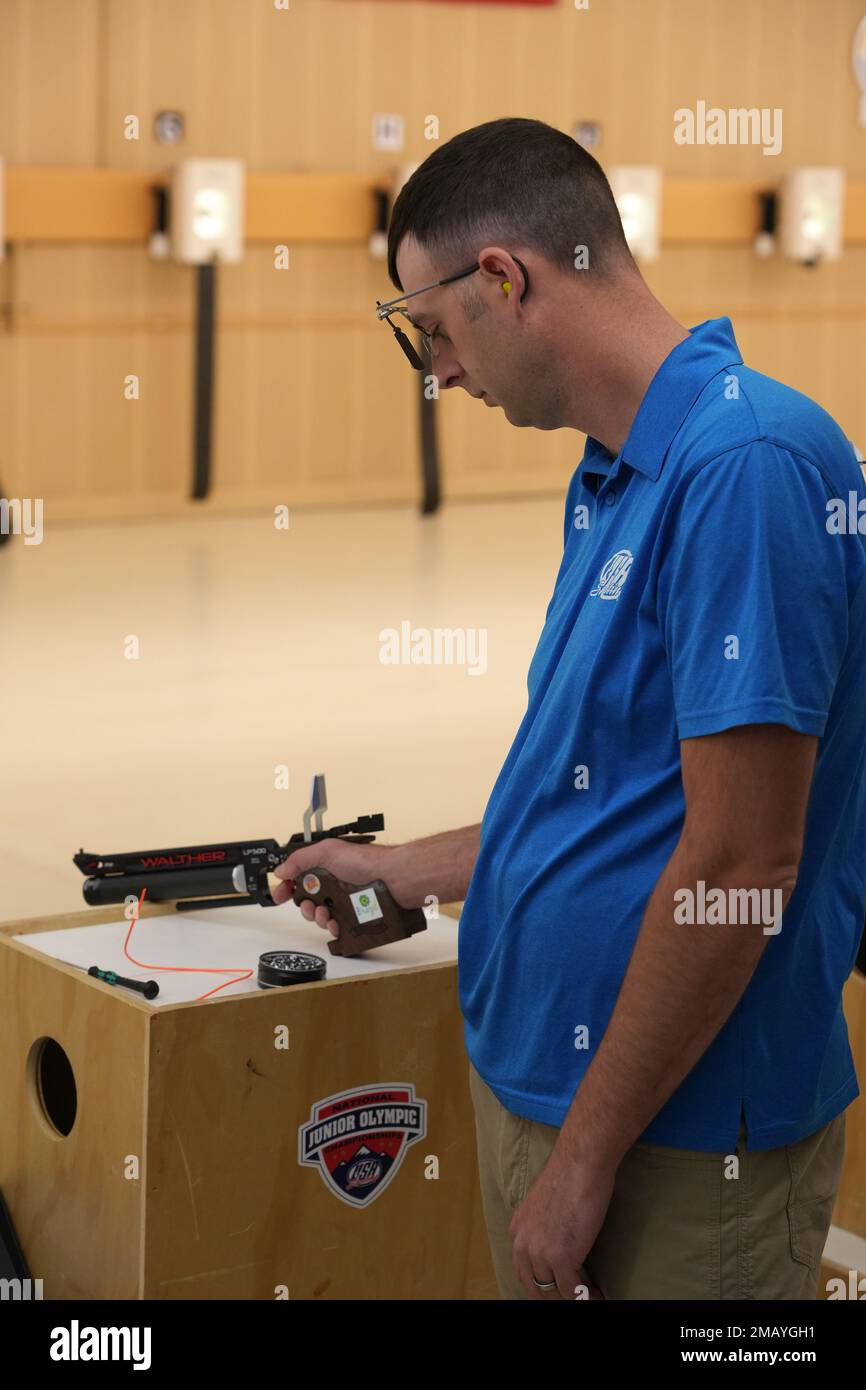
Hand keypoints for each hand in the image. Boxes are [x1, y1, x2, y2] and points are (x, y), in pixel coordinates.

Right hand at [271, 839, 393, 937]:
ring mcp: (343, 902)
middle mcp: (333, 885)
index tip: (279, 895)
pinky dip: (332, 928)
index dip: (287, 888)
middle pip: (308, 901)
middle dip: (304, 906)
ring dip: (317, 917)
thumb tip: (281, 870)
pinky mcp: (353, 917)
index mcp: (325, 868)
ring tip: (325, 913)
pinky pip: (337, 928)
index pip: (299, 879)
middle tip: (309, 905)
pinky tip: (336, 924)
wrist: (392, 879)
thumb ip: (300, 859)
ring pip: (321, 916)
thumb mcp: (327, 851)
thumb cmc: (366, 861)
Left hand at [509, 1141, 614, 1299]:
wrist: (580, 1162)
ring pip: (553, 1294)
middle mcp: (522, 1244)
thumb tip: (557, 1242)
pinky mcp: (560, 1258)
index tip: (559, 1288)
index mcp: (517, 1231)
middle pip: (534, 1288)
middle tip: (575, 1296)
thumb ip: (543, 1227)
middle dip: (554, 1297)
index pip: (524, 1272)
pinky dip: (587, 1297)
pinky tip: (599, 1294)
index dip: (542, 1285)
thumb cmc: (570, 1176)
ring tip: (589, 1297)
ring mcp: (539, 1253)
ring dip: (572, 1299)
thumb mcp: (543, 1205)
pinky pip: (573, 1291)